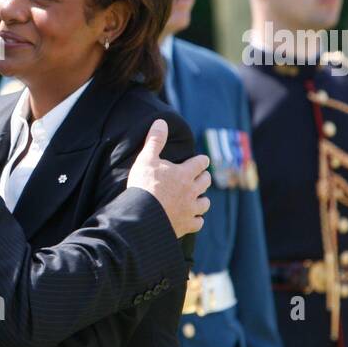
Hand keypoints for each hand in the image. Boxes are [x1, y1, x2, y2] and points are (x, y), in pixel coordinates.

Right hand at [126, 119, 210, 237]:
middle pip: (206, 181)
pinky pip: (198, 222)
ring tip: (197, 198)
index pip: (201, 162)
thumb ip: (155, 140)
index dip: (201, 160)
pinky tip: (192, 218)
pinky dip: (196, 220)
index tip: (201, 160)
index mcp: (184, 173)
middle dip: (203, 178)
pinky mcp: (186, 225)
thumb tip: (161, 122)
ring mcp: (190, 209)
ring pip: (205, 203)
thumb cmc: (144, 185)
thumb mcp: (146, 159)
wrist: (141, 215)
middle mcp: (192, 190)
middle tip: (199, 177)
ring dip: (202, 199)